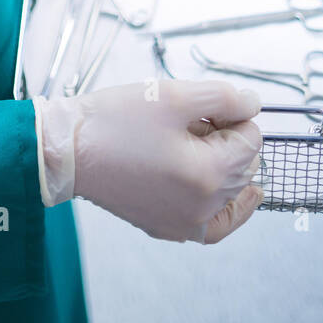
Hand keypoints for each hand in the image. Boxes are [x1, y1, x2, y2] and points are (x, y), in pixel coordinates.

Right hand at [34, 79, 263, 243]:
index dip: (234, 114)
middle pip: (244, 166)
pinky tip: (237, 198)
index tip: (209, 105)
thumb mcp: (174, 95)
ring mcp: (185, 223)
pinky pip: (214, 225)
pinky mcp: (168, 227)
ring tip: (194, 142)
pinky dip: (229, 209)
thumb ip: (224, 97)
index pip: (251, 140)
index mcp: (209, 174)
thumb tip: (253, 105)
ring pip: (231, 190)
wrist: (69, 150)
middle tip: (195, 118)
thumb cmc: (113, 122)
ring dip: (224, 164)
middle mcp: (203, 207)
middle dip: (229, 137)